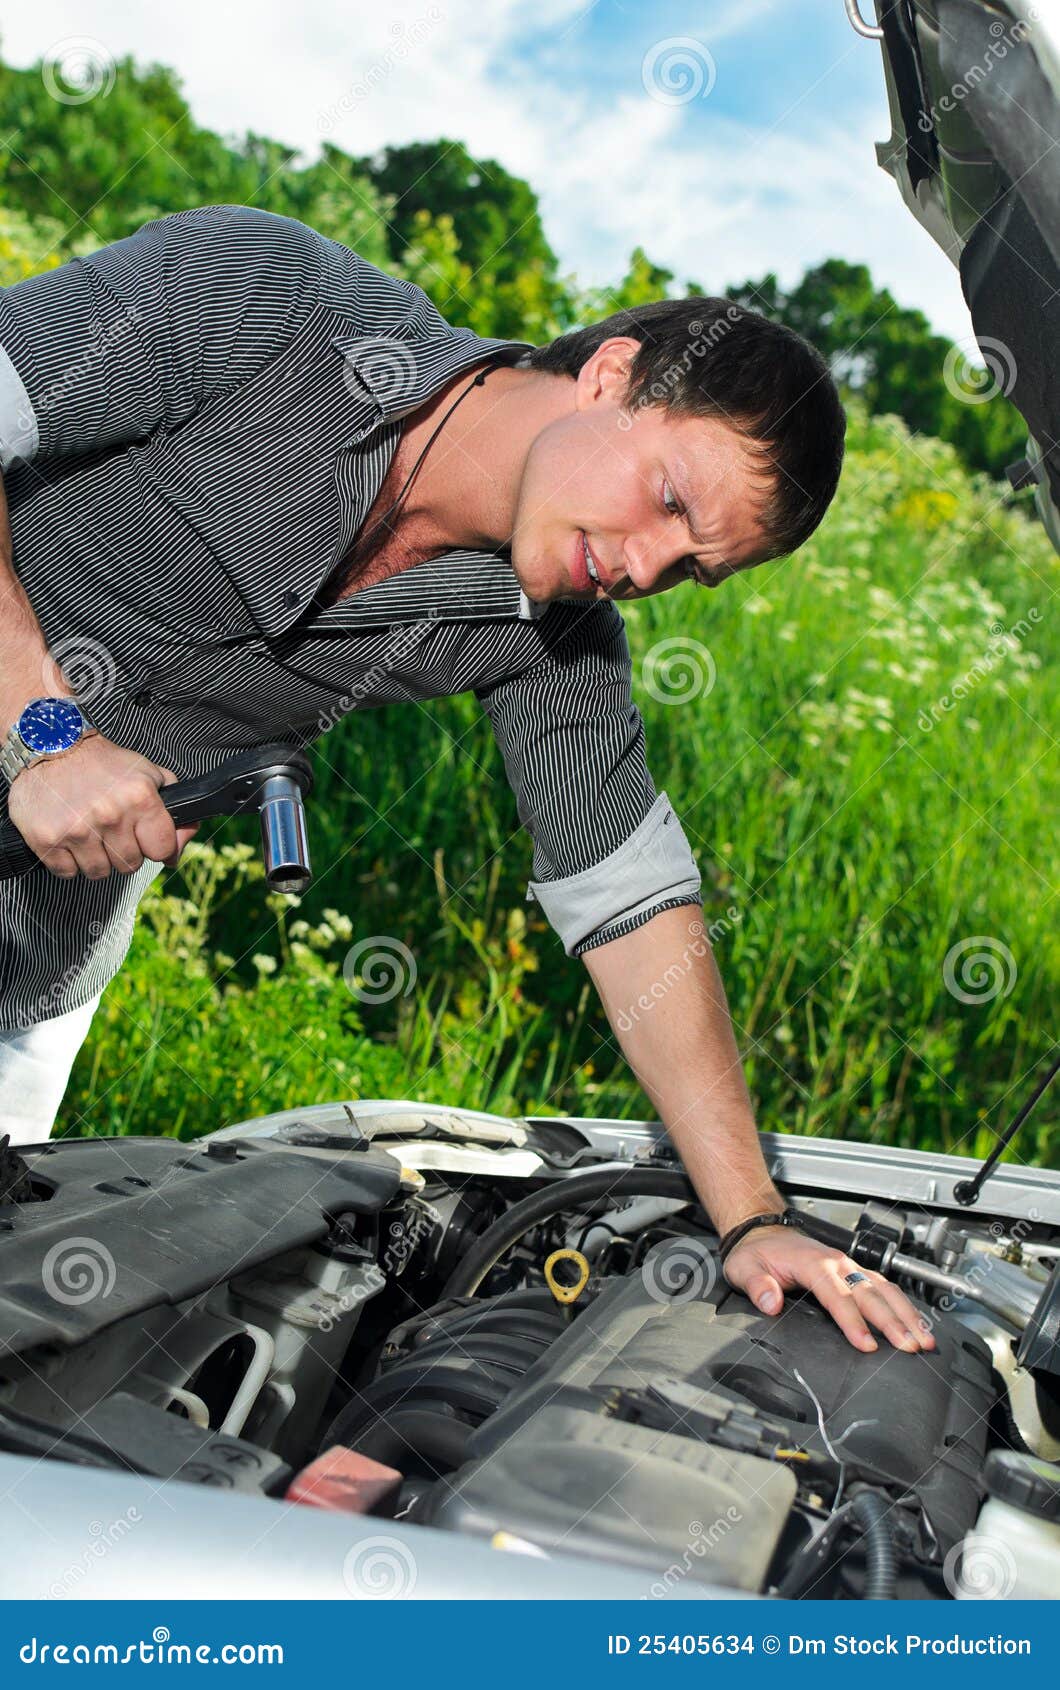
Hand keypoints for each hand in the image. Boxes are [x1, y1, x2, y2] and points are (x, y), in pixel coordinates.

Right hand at [8, 732, 198, 878]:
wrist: (50, 744)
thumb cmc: (100, 762)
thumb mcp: (146, 773)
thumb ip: (171, 808)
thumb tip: (179, 847)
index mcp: (139, 797)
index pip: (162, 849)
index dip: (156, 846)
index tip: (146, 840)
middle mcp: (110, 815)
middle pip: (130, 864)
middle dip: (124, 852)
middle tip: (112, 830)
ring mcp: (77, 829)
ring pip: (99, 872)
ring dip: (96, 858)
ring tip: (90, 832)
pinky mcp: (47, 840)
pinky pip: (68, 872)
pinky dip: (69, 861)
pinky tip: (69, 837)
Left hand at [722, 1224, 935, 1353]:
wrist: (763, 1232)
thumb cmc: (756, 1252)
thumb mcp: (743, 1268)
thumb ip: (757, 1284)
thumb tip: (770, 1301)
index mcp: (813, 1263)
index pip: (837, 1296)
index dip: (853, 1322)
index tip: (866, 1345)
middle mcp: (837, 1263)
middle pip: (870, 1293)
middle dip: (894, 1321)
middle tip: (912, 1346)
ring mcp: (849, 1266)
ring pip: (885, 1288)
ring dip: (907, 1313)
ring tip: (924, 1339)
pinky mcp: (855, 1271)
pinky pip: (884, 1286)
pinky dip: (903, 1305)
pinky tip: (916, 1322)